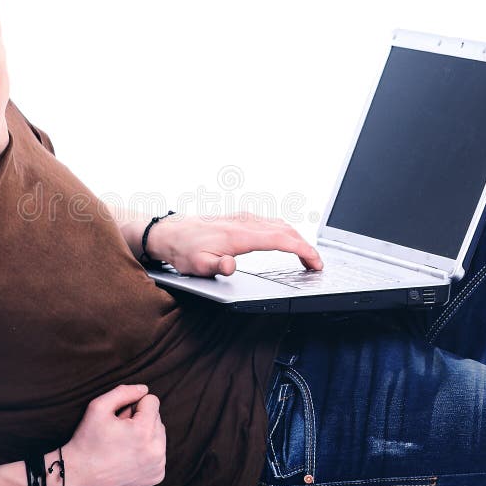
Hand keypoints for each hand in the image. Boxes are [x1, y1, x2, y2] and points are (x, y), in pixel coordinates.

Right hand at [62, 384, 165, 485]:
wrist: (80, 476)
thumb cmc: (88, 440)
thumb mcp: (98, 406)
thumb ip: (124, 391)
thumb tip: (144, 389)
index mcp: (144, 431)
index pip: (152, 400)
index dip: (134, 404)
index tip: (120, 417)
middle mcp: (156, 450)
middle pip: (157, 417)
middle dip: (140, 419)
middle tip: (119, 432)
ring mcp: (158, 465)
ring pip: (159, 433)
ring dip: (145, 434)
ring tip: (123, 443)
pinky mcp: (157, 475)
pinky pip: (159, 450)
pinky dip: (147, 450)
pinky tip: (129, 456)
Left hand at [147, 210, 322, 276]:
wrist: (169, 233)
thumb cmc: (183, 250)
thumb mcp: (196, 266)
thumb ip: (215, 267)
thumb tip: (230, 266)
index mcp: (239, 235)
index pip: (280, 239)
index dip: (303, 250)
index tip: (315, 262)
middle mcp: (244, 223)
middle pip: (285, 230)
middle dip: (306, 246)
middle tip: (316, 264)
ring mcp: (242, 218)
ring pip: (279, 224)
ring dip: (297, 238)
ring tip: (306, 255)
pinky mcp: (239, 218)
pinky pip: (269, 222)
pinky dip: (285, 231)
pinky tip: (286, 240)